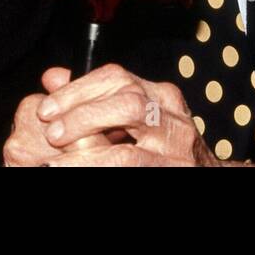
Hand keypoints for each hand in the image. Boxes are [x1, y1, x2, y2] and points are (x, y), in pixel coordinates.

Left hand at [4, 63, 224, 166]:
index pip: (117, 77)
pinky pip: (131, 163)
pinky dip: (98, 165)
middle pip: (126, 99)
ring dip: (88, 144)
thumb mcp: (131, 122)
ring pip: (130, 135)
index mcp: (161, 96)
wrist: (208, 178)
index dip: (77, 89)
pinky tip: (74, 168)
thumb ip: (92, 100)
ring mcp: (177, 146)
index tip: (46, 107)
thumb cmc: (162, 151)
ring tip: (56, 158)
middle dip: (82, 113)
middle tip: (50, 131)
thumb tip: (51, 78)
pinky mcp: (175, 170)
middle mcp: (173, 116)